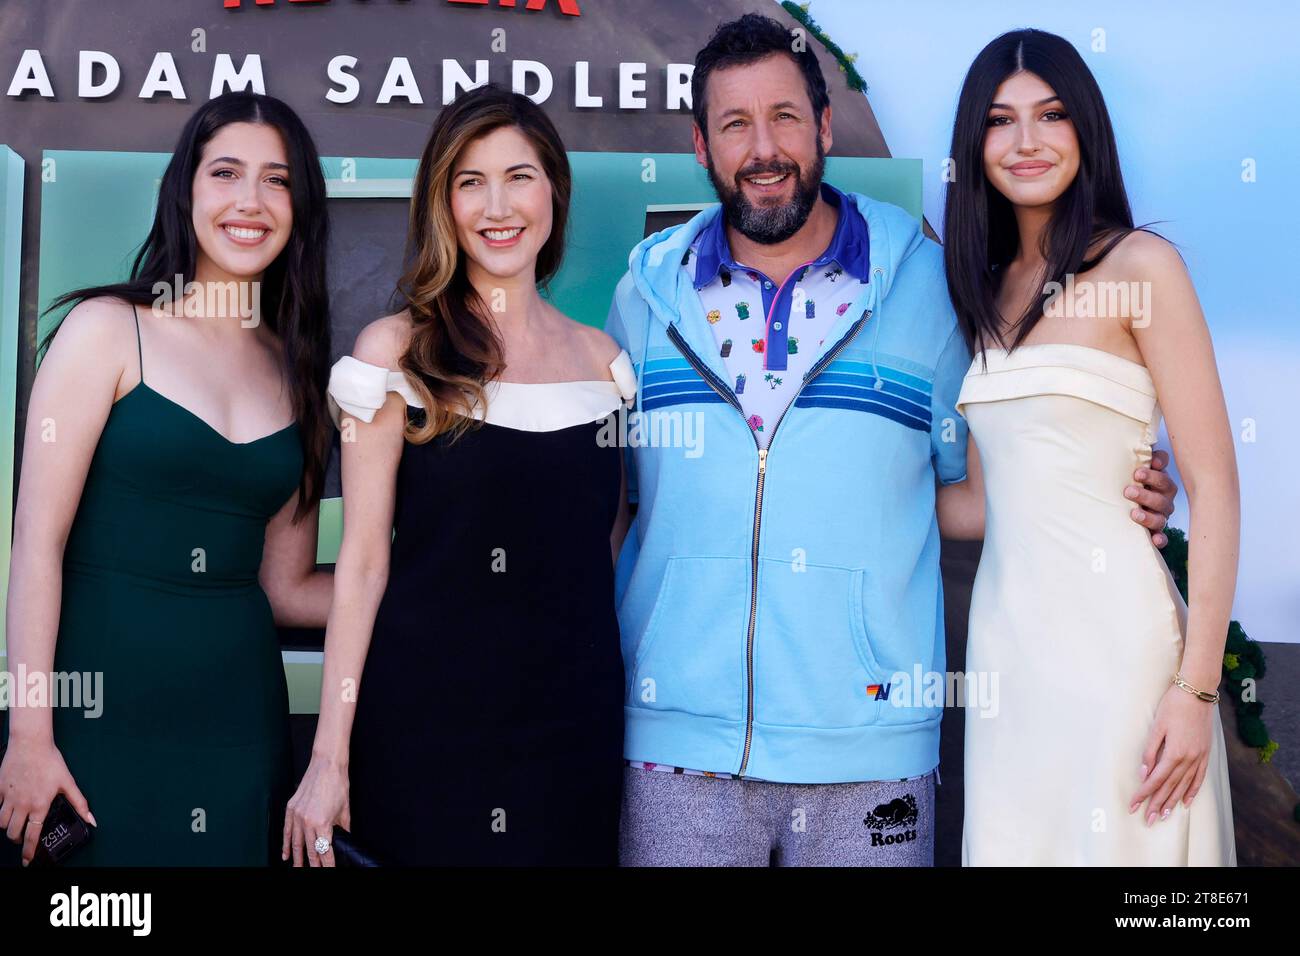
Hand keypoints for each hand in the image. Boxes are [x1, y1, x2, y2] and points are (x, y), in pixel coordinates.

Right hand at [0, 737, 95, 865]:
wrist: (31, 744)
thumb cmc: (50, 761)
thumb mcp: (68, 782)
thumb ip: (80, 803)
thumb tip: (92, 820)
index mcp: (39, 805)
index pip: (32, 835)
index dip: (29, 851)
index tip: (27, 860)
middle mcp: (22, 804)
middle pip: (13, 832)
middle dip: (17, 839)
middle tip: (22, 836)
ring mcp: (8, 797)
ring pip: (1, 822)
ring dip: (7, 826)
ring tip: (15, 822)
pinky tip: (6, 807)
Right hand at [283, 753, 349, 867]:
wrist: (327, 765)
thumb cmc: (338, 784)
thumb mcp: (345, 810)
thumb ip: (344, 828)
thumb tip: (344, 838)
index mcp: (323, 823)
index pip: (324, 851)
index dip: (327, 863)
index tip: (329, 869)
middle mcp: (307, 821)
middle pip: (309, 850)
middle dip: (312, 865)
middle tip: (314, 872)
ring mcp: (297, 815)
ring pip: (296, 844)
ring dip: (297, 858)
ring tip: (298, 868)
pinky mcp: (291, 809)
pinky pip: (287, 831)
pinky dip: (286, 844)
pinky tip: (286, 854)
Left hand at [1126, 449, 1176, 546]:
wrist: (1120, 502)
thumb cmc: (1123, 481)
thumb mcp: (1123, 467)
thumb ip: (1125, 455)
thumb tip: (1114, 436)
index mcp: (1158, 478)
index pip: (1162, 470)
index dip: (1156, 468)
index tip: (1143, 468)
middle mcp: (1163, 495)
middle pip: (1163, 493)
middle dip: (1146, 491)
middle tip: (1127, 490)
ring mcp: (1160, 513)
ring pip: (1161, 515)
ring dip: (1149, 514)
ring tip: (1133, 512)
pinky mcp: (1155, 530)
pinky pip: (1162, 535)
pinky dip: (1160, 538)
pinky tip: (1155, 540)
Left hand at [1128, 684, 1213, 824]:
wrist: (1197, 693)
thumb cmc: (1173, 706)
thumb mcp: (1157, 727)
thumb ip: (1150, 752)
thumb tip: (1144, 773)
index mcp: (1174, 752)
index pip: (1155, 780)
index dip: (1143, 794)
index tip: (1133, 805)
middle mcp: (1188, 759)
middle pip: (1170, 787)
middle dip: (1157, 804)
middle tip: (1147, 820)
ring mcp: (1199, 758)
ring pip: (1184, 786)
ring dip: (1173, 802)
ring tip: (1164, 816)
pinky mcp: (1205, 754)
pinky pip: (1199, 778)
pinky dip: (1192, 792)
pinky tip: (1186, 802)